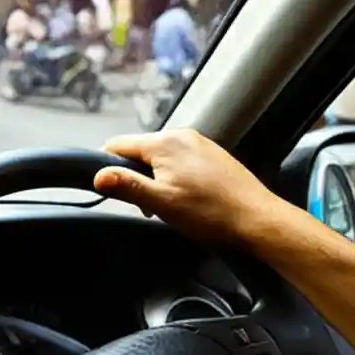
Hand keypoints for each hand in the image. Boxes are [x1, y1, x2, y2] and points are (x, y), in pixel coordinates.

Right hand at [94, 129, 298, 248]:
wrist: (256, 219)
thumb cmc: (210, 213)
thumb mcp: (161, 202)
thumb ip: (126, 186)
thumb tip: (98, 176)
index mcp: (164, 142)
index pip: (118, 145)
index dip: (107, 167)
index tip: (109, 189)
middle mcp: (181, 135)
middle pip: (140, 152)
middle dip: (136, 178)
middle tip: (148, 207)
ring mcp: (200, 143)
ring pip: (161, 158)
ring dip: (157, 180)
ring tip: (172, 206)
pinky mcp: (213, 155)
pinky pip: (181, 162)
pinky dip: (176, 178)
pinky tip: (189, 200)